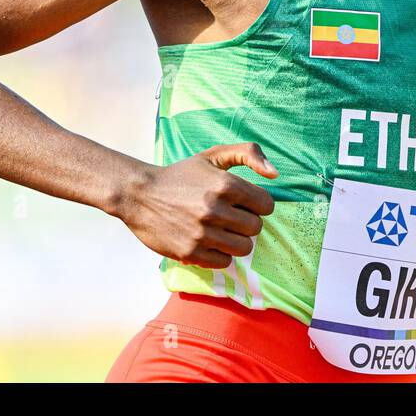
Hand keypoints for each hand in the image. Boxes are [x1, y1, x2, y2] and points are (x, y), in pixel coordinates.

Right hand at [117, 143, 276, 267]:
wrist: (140, 195)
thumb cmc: (181, 175)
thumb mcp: (213, 155)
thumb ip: (249, 153)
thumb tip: (275, 174)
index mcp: (225, 184)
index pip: (266, 205)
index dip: (258, 204)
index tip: (245, 202)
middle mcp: (215, 209)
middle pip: (256, 228)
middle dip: (247, 222)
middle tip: (231, 216)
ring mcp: (202, 233)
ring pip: (244, 248)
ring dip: (236, 240)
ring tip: (222, 230)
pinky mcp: (190, 252)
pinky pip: (224, 262)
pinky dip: (220, 254)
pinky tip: (209, 241)